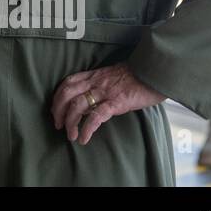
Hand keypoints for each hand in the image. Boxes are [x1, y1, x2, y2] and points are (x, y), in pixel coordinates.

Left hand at [50, 62, 165, 144]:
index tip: (55, 109)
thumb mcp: (115, 75)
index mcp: (94, 75)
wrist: (155, 71)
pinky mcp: (116, 102)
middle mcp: (95, 82)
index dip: (57, 96)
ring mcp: (105, 92)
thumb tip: (96, 95)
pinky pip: (96, 116)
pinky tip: (84, 139)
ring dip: (70, 123)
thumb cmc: (138, 75)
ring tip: (71, 136)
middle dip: (58, 110)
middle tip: (58, 125)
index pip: (67, 82)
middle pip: (66, 94)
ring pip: (77, 106)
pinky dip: (87, 129)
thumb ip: (103, 83)